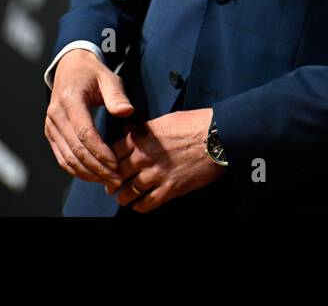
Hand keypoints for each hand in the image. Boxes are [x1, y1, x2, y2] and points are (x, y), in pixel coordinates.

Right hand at [44, 48, 133, 189]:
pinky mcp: (50, 133)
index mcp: (69, 100)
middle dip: (96, 168)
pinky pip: (61, 157)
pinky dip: (76, 170)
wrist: (69, 67)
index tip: (117, 164)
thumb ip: (117, 95)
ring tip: (107, 181)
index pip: (84, 133)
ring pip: (66, 158)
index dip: (100, 152)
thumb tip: (127, 112)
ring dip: (87, 173)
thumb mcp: (108, 77)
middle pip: (75, 150)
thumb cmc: (92, 73)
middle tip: (116, 180)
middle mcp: (55, 115)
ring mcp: (50, 126)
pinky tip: (93, 176)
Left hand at [108, 108, 225, 212]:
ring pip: (129, 192)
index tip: (109, 167)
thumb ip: (143, 128)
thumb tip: (127, 128)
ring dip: (124, 198)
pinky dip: (140, 207)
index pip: (113, 153)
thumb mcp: (165, 120)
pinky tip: (139, 206)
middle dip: (112, 183)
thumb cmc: (194, 124)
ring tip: (124, 199)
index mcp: (142, 138)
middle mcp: (145, 157)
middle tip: (112, 187)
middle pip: (118, 175)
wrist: (218, 136)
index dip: (108, 162)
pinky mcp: (170, 188)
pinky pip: (148, 203)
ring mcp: (157, 174)